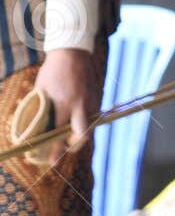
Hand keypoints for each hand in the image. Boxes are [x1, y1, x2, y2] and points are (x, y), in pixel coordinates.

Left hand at [32, 48, 99, 169]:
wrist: (73, 52)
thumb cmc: (52, 71)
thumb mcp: (41, 89)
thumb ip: (42, 108)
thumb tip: (36, 126)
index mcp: (65, 103)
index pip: (59, 133)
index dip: (55, 150)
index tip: (52, 162)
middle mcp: (81, 105)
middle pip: (82, 135)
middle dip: (74, 146)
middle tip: (64, 148)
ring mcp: (91, 101)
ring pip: (90, 127)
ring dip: (80, 136)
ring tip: (70, 138)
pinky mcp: (96, 98)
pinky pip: (92, 117)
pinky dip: (85, 123)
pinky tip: (77, 123)